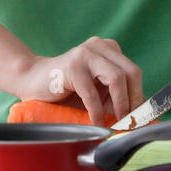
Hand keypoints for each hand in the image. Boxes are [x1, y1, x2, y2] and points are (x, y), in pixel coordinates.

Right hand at [13, 36, 143, 126]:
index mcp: (109, 49)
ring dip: (120, 105)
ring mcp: (85, 54)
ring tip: (117, 122)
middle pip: (130, 72)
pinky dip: (97, 112)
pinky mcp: (72, 67)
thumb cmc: (66, 89)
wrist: (32, 80)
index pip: (134, 72)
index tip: (139, 117)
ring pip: (116, 78)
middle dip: (133, 100)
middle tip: (130, 122)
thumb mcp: (97, 91)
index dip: (139, 96)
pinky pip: (92, 93)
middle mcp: (100, 46)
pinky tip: (97, 123)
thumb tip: (138, 117)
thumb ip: (115, 97)